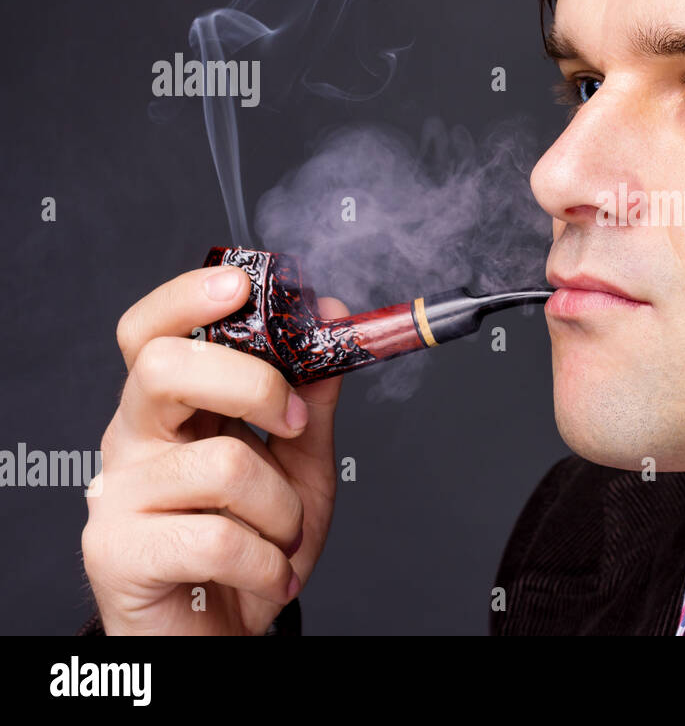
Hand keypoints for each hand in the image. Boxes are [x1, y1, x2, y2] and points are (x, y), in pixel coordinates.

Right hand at [81, 264, 346, 634]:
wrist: (223, 632)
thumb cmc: (253, 545)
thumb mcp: (299, 463)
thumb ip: (311, 395)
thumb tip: (333, 320)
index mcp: (170, 407)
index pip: (152, 331)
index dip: (189, 298)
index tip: (242, 286)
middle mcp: (134, 438)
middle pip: (164, 367)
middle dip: (251, 384)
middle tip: (291, 425)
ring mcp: (118, 494)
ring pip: (221, 463)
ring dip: (281, 508)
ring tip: (281, 536)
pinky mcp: (117, 551)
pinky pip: (218, 538)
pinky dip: (265, 562)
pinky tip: (267, 575)